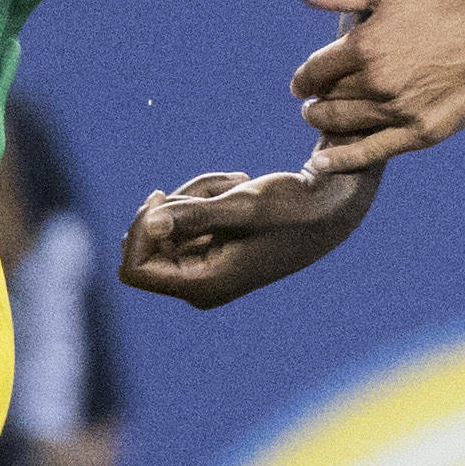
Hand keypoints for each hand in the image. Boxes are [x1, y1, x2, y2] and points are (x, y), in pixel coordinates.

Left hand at [119, 163, 376, 307]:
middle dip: (174, 205)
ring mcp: (205, 268)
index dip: (138, 231)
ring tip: (237, 180)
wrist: (330, 205)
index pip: (134, 268)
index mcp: (204, 286)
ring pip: (168, 223)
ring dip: (195, 193)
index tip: (160, 197)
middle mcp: (200, 284)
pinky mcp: (212, 250)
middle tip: (214, 185)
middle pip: (147, 242)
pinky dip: (205, 195)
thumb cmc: (292, 207)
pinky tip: (240, 182)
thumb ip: (194, 215)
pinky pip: (186, 217)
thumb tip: (149, 223)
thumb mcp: (242, 206)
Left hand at [287, 0, 464, 175]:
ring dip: (324, 123)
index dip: (304, 78)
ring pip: (343, 124)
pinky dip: (341, 160)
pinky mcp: (419, 133)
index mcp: (366, 45)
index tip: (302, 83)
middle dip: (316, 99)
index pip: (316, 69)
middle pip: (329, 97)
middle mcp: (377, 82)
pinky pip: (370, 153)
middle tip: (312, 101)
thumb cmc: (446, 7)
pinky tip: (320, 163)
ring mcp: (398, 111)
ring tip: (319, 119)